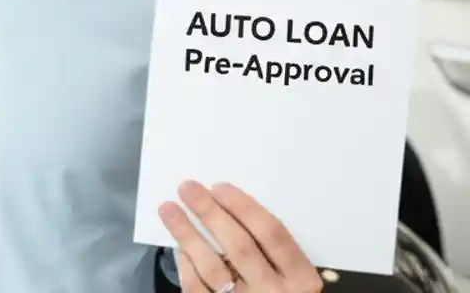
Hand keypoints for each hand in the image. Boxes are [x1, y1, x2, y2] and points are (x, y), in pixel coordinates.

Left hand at [159, 180, 322, 292]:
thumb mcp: (291, 278)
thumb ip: (271, 252)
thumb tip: (228, 210)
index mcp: (302, 280)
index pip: (272, 234)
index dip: (244, 208)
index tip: (219, 187)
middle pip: (239, 246)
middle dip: (210, 213)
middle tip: (187, 188)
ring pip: (213, 266)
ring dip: (187, 234)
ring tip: (169, 209)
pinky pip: (198, 288)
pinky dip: (187, 266)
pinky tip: (180, 247)